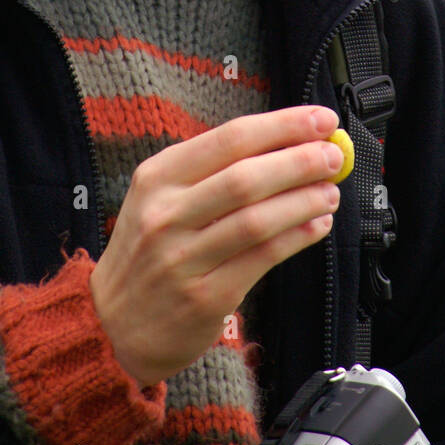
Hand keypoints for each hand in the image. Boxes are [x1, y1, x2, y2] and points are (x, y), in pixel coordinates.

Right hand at [89, 105, 342, 387]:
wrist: (110, 325)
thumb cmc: (148, 252)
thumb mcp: (159, 199)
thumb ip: (213, 171)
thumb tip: (289, 143)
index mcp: (157, 177)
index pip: (229, 139)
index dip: (283, 126)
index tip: (320, 120)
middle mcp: (166, 214)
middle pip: (246, 177)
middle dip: (300, 161)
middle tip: (334, 155)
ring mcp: (183, 258)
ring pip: (258, 219)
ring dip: (304, 200)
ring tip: (330, 191)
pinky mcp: (204, 297)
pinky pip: (262, 259)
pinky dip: (297, 237)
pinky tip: (316, 225)